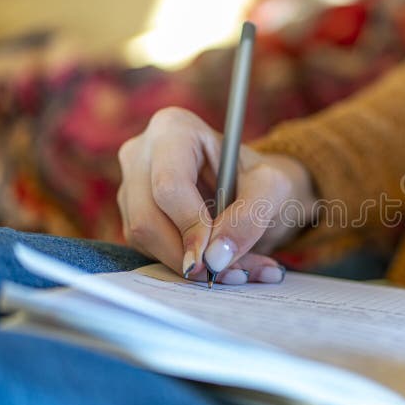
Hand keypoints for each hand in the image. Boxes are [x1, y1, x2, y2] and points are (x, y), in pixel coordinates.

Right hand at [117, 107, 316, 283]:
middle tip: (231, 275)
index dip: (190, 226)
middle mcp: (141, 153)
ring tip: (240, 272)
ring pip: (143, 239)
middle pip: (147, 218)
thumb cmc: (261, 179)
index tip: (216, 259)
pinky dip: (187, 266)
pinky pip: (148, 251)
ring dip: (192, 266)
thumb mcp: (272, 189)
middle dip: (188, 254)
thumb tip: (216, 257)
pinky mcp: (132, 216)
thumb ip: (251, 216)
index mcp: (173, 129)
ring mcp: (131, 186)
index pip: (169, 185)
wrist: (254, 189)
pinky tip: (223, 267)